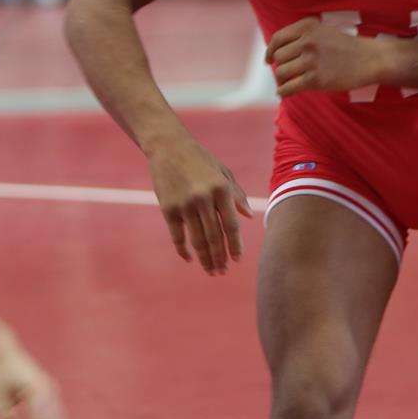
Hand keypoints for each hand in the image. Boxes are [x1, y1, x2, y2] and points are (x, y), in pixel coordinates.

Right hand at [146, 136, 251, 274]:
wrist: (168, 147)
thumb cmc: (200, 160)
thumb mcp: (223, 172)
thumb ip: (237, 195)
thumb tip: (249, 217)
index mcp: (221, 189)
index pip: (231, 225)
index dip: (235, 245)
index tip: (237, 260)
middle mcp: (203, 198)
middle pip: (214, 237)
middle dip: (220, 258)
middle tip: (222, 272)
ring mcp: (184, 204)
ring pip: (197, 240)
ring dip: (205, 259)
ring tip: (211, 270)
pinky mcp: (168, 208)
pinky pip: (177, 235)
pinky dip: (183, 249)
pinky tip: (190, 258)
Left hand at [267, 17, 386, 98]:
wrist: (370, 60)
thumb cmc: (346, 47)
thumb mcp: (324, 31)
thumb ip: (302, 37)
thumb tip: (275, 53)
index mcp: (308, 27)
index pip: (278, 39)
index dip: (270, 51)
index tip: (268, 60)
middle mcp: (307, 41)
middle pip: (278, 57)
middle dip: (280, 67)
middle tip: (286, 74)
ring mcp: (312, 60)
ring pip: (281, 72)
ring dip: (282, 80)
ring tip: (288, 84)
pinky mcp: (316, 79)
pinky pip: (289, 87)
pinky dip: (283, 92)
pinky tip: (284, 94)